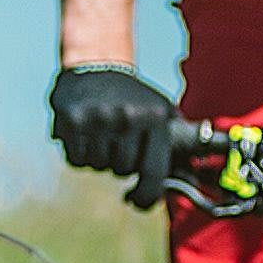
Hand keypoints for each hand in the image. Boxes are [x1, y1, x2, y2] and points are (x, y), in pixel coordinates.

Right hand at [50, 62, 182, 201]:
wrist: (96, 63)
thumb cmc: (134, 98)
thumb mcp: (162, 113)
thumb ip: (176, 148)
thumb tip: (189, 184)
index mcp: (155, 118)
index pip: (154, 172)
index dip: (147, 195)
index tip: (137, 200)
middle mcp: (129, 117)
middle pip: (122, 169)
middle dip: (119, 162)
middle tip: (118, 140)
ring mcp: (99, 118)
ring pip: (98, 166)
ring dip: (99, 157)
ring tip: (101, 132)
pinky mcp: (72, 119)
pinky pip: (76, 159)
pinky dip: (79, 153)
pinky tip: (84, 133)